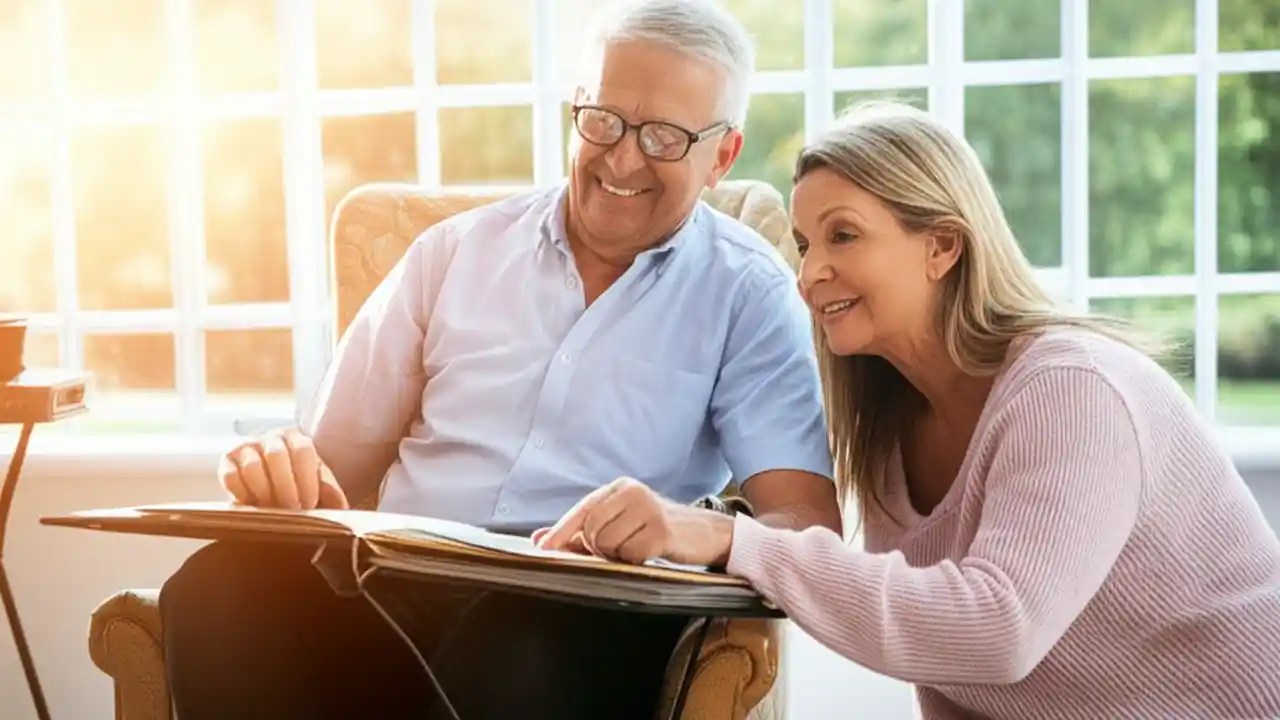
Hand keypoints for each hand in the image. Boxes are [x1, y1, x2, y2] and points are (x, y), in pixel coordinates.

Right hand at [218, 427, 348, 509]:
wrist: (268, 486)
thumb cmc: (297, 483)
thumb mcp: (316, 484)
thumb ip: (330, 492)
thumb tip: (341, 508)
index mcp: (296, 438)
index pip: (303, 450)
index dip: (306, 479)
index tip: (309, 504)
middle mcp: (270, 438)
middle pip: (277, 456)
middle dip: (286, 487)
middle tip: (291, 509)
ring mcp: (246, 448)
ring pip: (253, 467)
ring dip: (264, 493)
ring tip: (272, 509)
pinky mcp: (226, 463)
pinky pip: (230, 477)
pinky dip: (242, 494)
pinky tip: (253, 505)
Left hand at [534, 477, 734, 567]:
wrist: (706, 533)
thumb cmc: (658, 530)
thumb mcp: (621, 524)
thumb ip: (583, 530)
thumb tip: (541, 539)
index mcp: (619, 488)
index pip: (581, 510)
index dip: (560, 532)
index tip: (542, 549)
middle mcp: (631, 492)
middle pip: (591, 530)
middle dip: (597, 548)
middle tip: (619, 550)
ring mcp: (647, 509)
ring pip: (608, 544)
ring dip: (618, 555)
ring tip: (637, 548)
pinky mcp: (661, 530)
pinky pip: (630, 555)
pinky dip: (636, 561)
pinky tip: (651, 553)